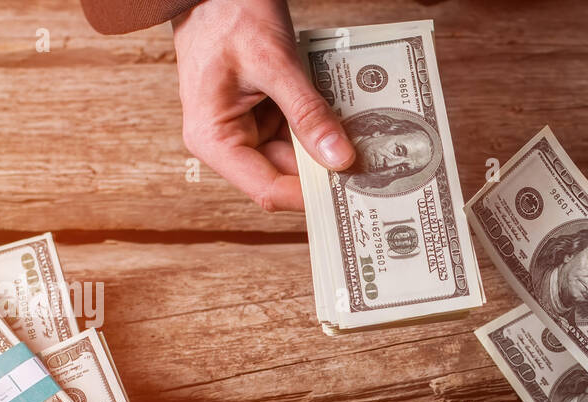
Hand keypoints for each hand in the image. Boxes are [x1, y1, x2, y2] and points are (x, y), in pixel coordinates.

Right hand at [172, 0, 355, 211]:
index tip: (351, 193)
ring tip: (369, 146)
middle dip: (328, 170)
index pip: (267, 189)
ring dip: (330, 148)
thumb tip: (340, 159)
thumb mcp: (273, 61)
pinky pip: (300, 132)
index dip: (311, 196)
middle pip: (288, 175)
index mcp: (214, 139)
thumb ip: (307, 112)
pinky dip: (324, 127)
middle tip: (373, 171)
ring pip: (299, 155)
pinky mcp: (265, 115)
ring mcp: (249, 129)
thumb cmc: (228, 12)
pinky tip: (352, 124)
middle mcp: (229, 142)